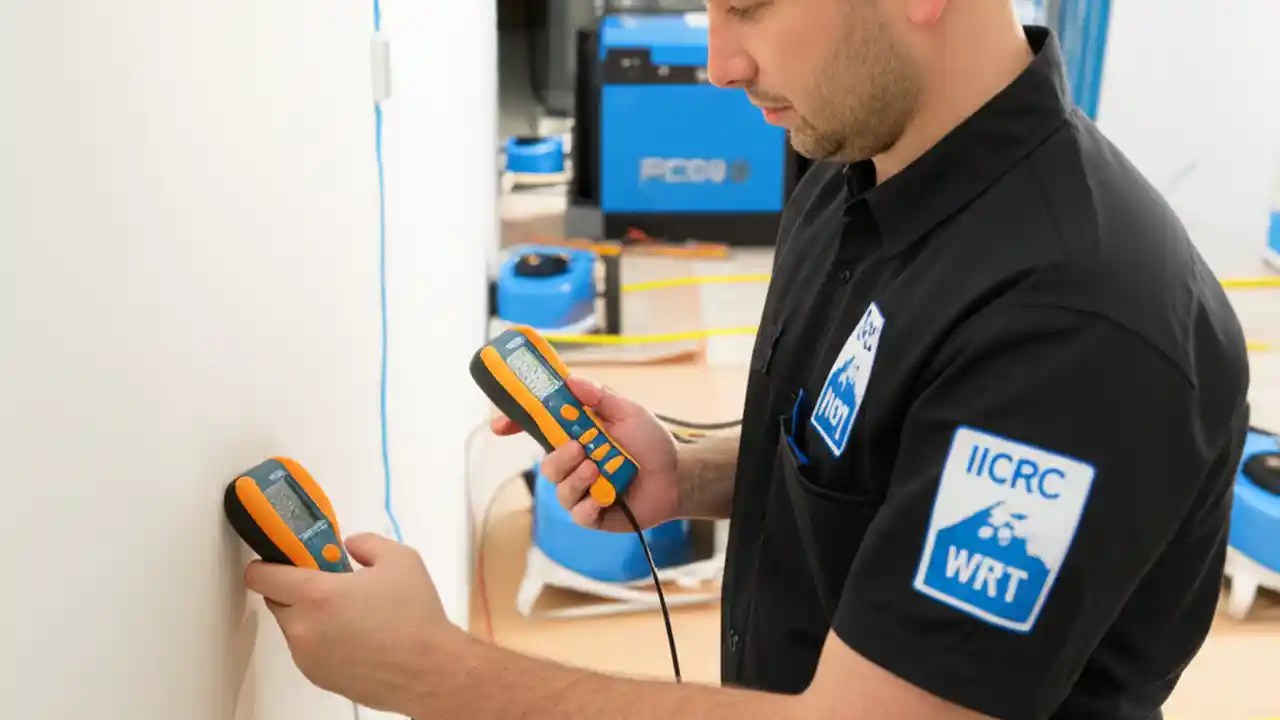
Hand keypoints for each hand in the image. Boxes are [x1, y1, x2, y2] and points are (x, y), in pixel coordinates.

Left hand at [244, 534, 466, 713]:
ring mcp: (307, 657)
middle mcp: (303, 627)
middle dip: (294, 588)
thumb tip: (348, 546)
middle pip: (275, 599)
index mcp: (316, 594)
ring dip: (309, 615)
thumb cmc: (415, 616)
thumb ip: (366, 542)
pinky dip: (321, 640)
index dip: (267, 563)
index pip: (261, 575)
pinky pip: (307, 650)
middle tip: (328, 584)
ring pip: (293, 626)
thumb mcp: (400, 559)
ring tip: (350, 614)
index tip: (283, 559)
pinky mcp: (317, 677)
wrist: (429, 671)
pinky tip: (355, 638)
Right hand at [491, 375, 679, 531]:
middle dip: (558, 457)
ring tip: (599, 469)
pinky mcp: (594, 515)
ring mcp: (583, 491)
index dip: (515, 427)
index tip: (500, 426)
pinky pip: (578, 514)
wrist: (678, 476)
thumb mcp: (628, 412)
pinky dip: (589, 505)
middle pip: (546, 463)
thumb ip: (600, 397)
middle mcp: (574, 464)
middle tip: (579, 447)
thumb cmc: (651, 443)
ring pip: (560, 488)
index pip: (538, 431)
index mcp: (576, 436)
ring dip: (576, 478)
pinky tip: (605, 498)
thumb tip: (571, 380)